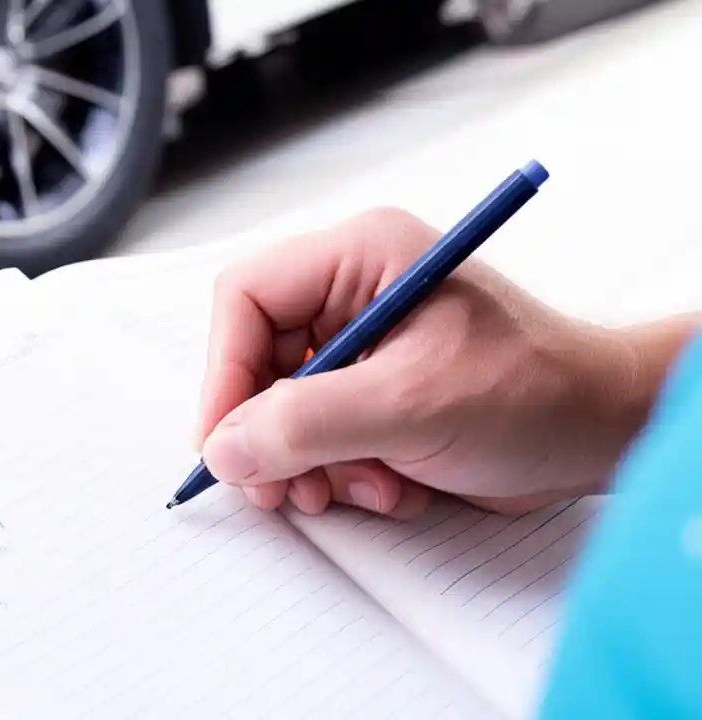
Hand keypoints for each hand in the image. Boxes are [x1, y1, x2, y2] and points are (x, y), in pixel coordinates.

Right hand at [196, 208, 693, 516]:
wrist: (601, 433)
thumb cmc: (536, 391)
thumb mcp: (412, 404)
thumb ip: (308, 423)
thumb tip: (225, 447)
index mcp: (360, 256)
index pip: (247, 298)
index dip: (225, 371)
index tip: (226, 439)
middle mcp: (353, 294)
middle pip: (256, 359)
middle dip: (269, 432)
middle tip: (277, 486)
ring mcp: (361, 346)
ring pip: (281, 407)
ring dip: (309, 462)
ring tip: (356, 487)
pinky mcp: (372, 394)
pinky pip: (317, 436)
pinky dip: (340, 473)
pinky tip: (390, 485)